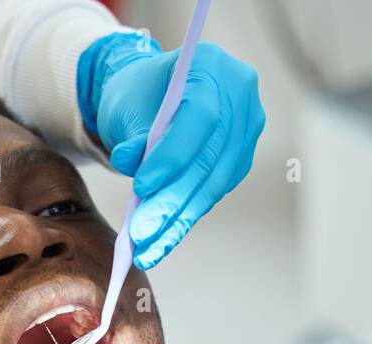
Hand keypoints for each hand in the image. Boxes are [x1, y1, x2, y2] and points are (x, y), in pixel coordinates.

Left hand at [78, 32, 264, 269]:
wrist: (151, 96)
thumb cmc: (138, 95)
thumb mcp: (125, 106)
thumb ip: (131, 134)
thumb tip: (130, 161)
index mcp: (211, 66)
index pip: (200, 116)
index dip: (172, 156)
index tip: (141, 188)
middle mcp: (239, 94)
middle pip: (208, 158)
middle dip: (172, 202)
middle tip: (141, 235)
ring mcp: (246, 128)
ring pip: (214, 183)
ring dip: (178, 220)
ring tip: (147, 249)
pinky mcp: (240, 159)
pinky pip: (213, 192)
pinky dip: (186, 217)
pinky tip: (162, 240)